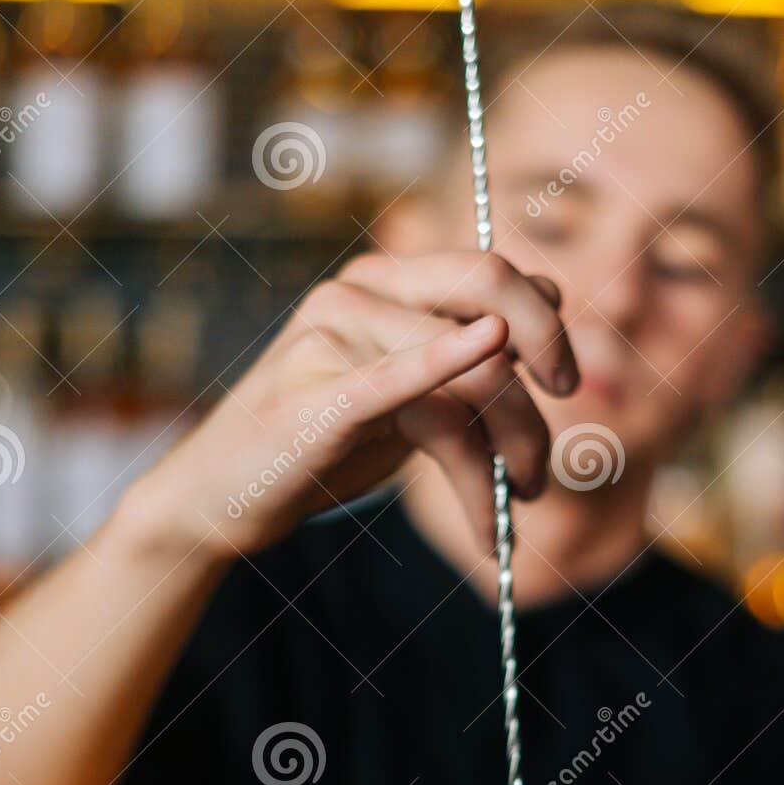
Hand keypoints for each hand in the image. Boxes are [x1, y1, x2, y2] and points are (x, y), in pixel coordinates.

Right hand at [131, 250, 574, 557]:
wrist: (220, 496)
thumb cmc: (320, 444)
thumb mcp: (406, 391)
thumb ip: (466, 349)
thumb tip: (551, 289)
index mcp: (386, 279)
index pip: (495, 273)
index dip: (548, 325)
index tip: (563, 387)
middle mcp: (360, 290)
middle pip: (493, 294)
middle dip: (549, 361)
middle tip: (548, 452)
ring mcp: (332, 336)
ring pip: (466, 377)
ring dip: (505, 454)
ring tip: (509, 511)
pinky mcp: (316, 397)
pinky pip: (400, 384)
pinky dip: (451, 388)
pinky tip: (491, 437)